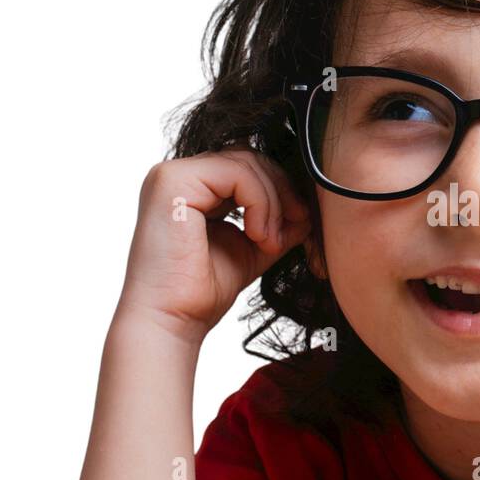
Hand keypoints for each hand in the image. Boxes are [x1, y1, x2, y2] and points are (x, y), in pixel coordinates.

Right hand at [115, 147, 310, 341]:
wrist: (172, 321)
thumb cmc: (201, 292)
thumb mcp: (251, 248)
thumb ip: (275, 223)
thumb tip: (307, 208)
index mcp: (192, 188)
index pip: (247, 166)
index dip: (280, 188)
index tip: (299, 222)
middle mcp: (178, 176)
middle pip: (249, 158)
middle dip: (282, 191)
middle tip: (296, 225)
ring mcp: (171, 176)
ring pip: (246, 163)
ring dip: (273, 202)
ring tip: (270, 240)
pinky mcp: (173, 183)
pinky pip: (236, 174)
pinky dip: (259, 203)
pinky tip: (257, 236)